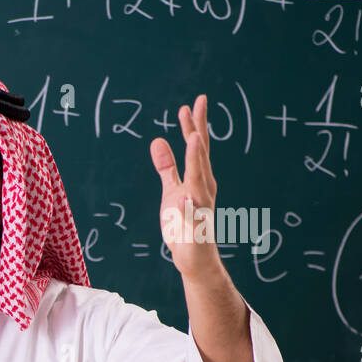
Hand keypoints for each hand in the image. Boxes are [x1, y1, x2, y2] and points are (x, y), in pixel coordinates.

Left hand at [150, 95, 222, 280]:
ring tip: (193, 139)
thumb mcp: (171, 191)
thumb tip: (158, 140)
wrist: (195, 257)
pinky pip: (192, 217)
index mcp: (198, 179)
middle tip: (196, 105)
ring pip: (199, 182)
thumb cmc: (184, 223)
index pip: (197, 148)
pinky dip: (189, 207)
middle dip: (198, 131)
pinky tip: (184, 197)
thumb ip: (167, 167)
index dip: (193, 126)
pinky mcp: (195, 229)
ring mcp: (200, 208)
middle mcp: (203, 189)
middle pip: (200, 156)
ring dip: (196, 161)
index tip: (191, 103)